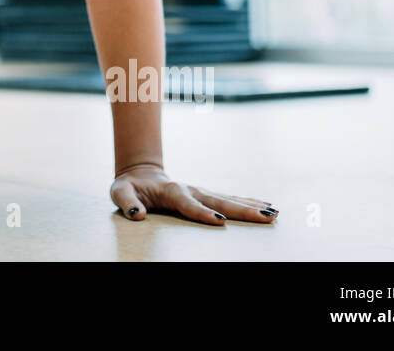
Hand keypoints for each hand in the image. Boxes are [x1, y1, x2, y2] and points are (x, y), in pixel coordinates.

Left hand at [109, 164, 277, 224]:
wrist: (138, 172)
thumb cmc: (128, 186)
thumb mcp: (119, 193)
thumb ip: (127, 203)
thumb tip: (138, 216)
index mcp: (171, 191)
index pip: (189, 204)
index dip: (203, 213)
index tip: (220, 221)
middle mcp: (190, 189)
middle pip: (219, 200)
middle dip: (242, 209)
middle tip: (266, 216)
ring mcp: (200, 191)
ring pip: (228, 199)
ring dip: (251, 205)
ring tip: (273, 212)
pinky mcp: (205, 194)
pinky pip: (229, 199)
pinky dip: (247, 202)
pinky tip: (265, 207)